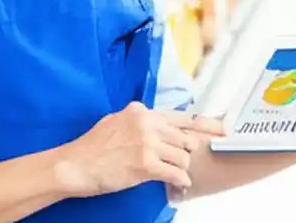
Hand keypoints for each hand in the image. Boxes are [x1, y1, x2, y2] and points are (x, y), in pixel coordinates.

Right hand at [53, 102, 224, 197]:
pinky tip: (180, 184)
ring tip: (177, 173)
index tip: (222, 129)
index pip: (183, 117)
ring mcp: (147, 143)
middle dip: (189, 151)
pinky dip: (180, 179)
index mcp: (142, 112)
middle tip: (189, 160)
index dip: (206, 125)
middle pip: (185, 137)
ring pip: (182, 155)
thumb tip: (158, 124)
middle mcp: (148, 123)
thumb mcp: (117, 121)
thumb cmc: (91, 147)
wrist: (73, 165)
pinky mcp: (145, 163)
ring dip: (182, 167)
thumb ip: (140, 120)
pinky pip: (174, 172)